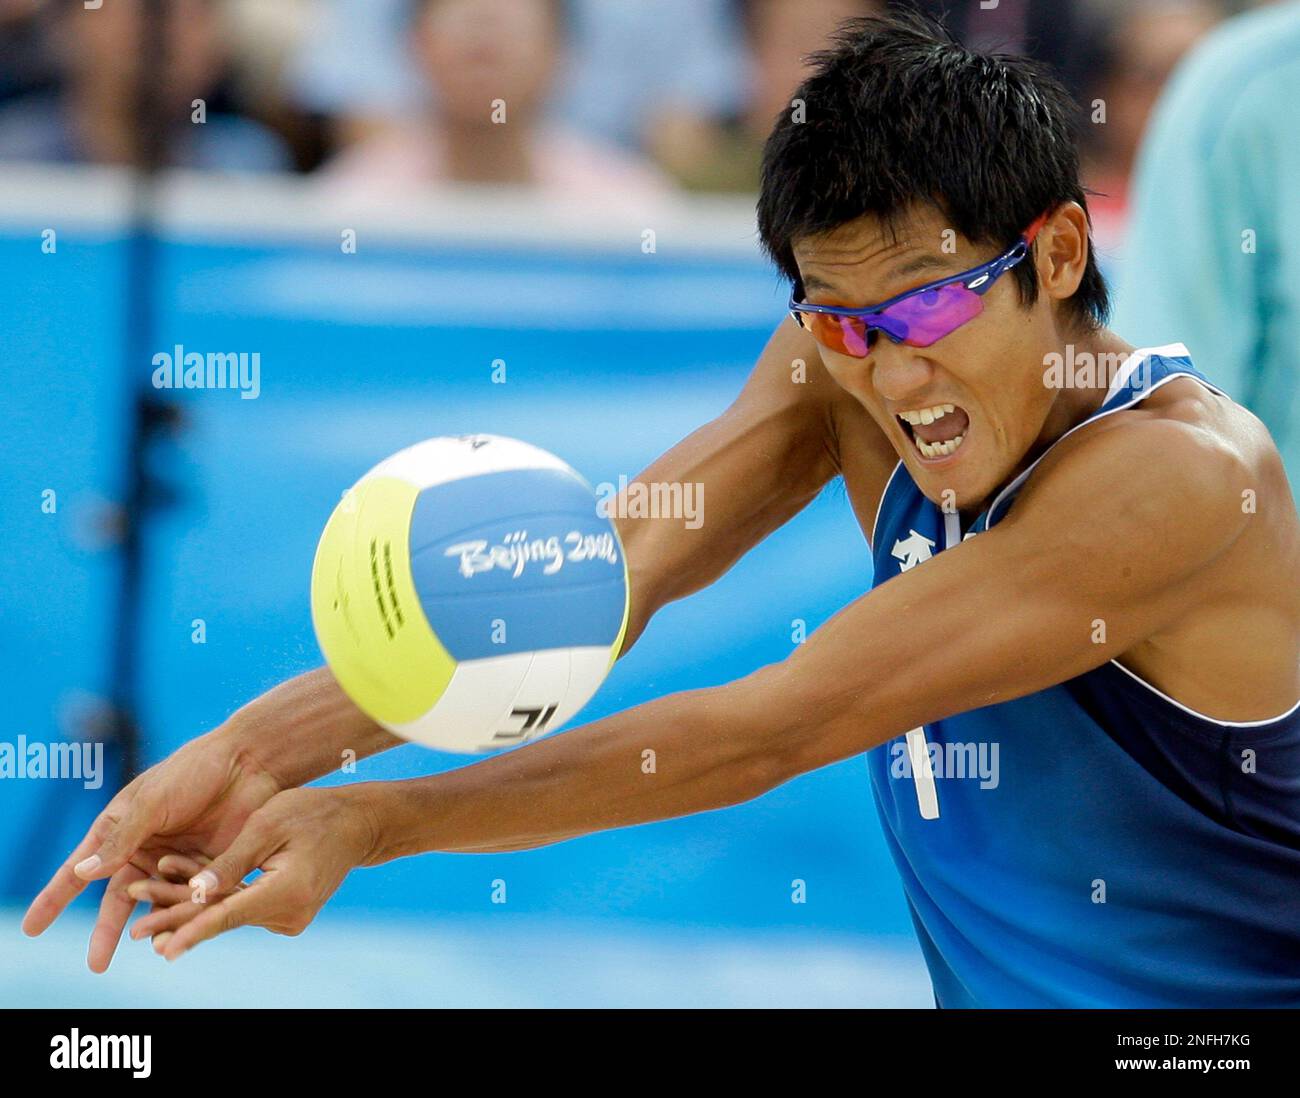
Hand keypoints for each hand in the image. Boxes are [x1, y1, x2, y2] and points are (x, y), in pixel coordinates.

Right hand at [22, 726, 283, 971]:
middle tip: (95, 964)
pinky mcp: (208, 867)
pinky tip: (181, 934)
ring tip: (150, 947)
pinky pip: (190, 899)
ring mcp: (176, 860)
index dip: (56, 897)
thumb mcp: (153, 801)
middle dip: (107, 929)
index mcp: (122, 828)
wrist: (250, 763)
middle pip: (119, 897)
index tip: (33, 926)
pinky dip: (184, 916)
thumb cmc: (195, 770)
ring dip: (151, 926)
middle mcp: (146, 849)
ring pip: (156, 903)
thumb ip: (122, 838)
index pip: (82, 868)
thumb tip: (82, 873)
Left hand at [124, 786, 378, 959]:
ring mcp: (289, 917)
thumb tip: (195, 892)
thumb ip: (230, 861)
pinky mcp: (285, 912)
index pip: (229, 916)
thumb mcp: (268, 824)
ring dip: (187, 902)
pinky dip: (212, 896)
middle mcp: (289, 913)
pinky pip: (241, 906)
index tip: (162, 949)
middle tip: (133, 930)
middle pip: (221, 918)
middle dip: (176, 919)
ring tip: (141, 893)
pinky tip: (177, 884)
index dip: (192, 931)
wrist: (357, 823)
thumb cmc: (313, 812)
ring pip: (227, 912)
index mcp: (287, 890)